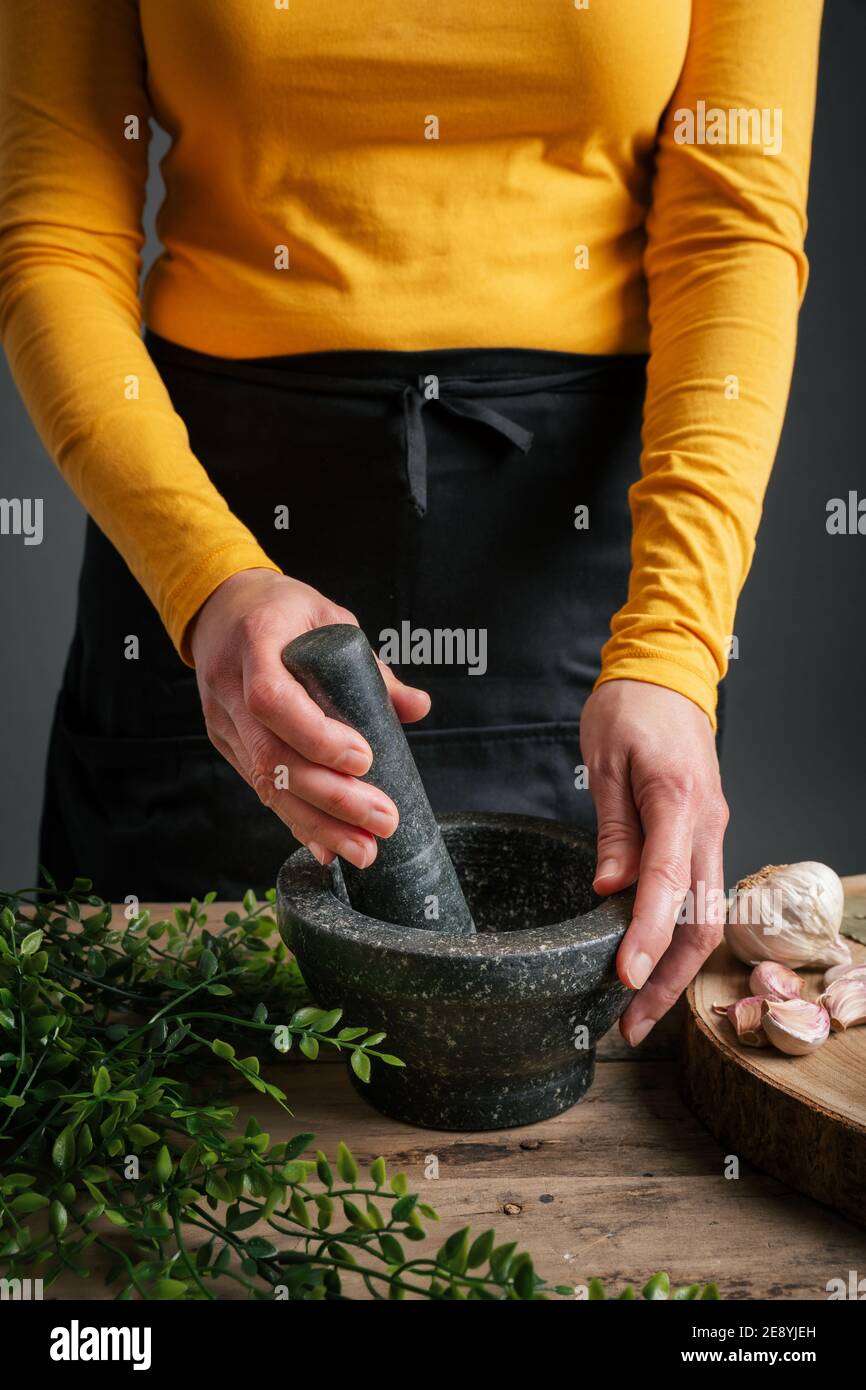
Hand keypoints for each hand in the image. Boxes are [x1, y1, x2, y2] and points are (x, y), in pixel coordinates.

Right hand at [188, 569, 430, 867]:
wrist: (219, 608)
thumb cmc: (281, 610)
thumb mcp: (329, 618)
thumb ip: (371, 666)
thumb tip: (417, 708)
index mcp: (255, 645)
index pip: (272, 699)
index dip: (315, 735)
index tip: (363, 759)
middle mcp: (229, 689)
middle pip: (272, 756)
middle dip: (331, 797)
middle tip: (382, 821)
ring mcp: (224, 722)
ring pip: (265, 783)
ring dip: (318, 824)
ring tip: (364, 850)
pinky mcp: (228, 745)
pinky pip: (262, 790)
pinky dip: (297, 822)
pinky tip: (328, 850)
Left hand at [580, 679, 728, 1045]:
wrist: (667, 674)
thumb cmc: (630, 708)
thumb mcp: (605, 761)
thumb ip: (612, 830)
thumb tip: (609, 890)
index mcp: (678, 802)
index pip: (666, 884)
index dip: (645, 937)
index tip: (623, 978)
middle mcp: (707, 824)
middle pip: (701, 920)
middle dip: (668, 978)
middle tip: (628, 1022)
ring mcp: (712, 831)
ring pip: (706, 915)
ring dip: (674, 965)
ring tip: (636, 1006)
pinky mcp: (703, 834)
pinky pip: (698, 894)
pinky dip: (676, 934)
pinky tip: (649, 958)